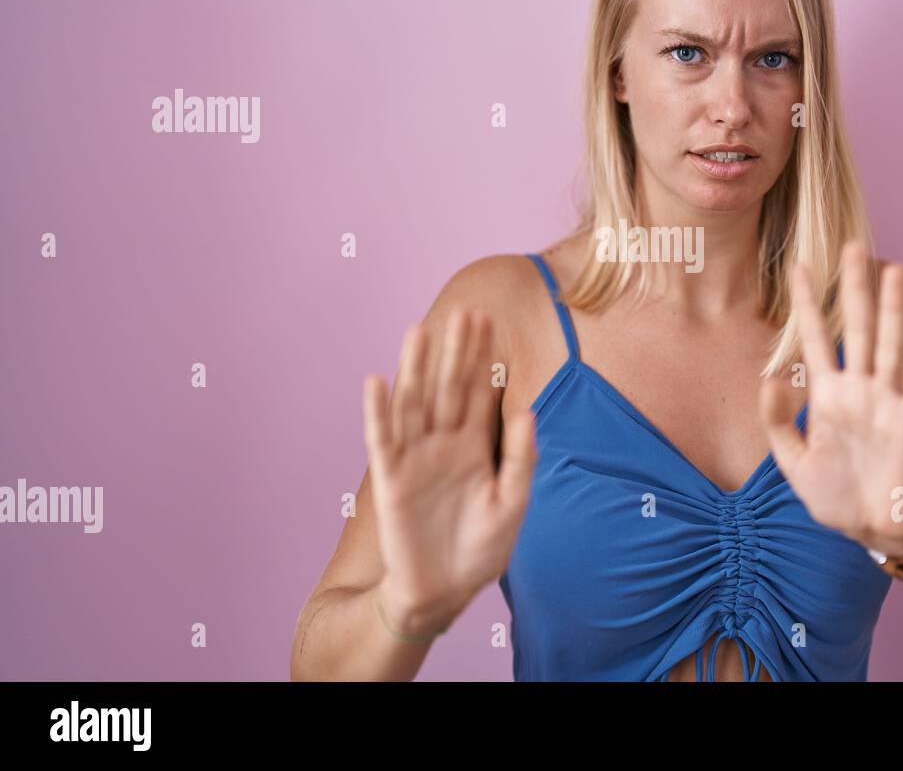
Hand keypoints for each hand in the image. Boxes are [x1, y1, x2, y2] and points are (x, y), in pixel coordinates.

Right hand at [362, 309, 536, 620]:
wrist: (445, 591)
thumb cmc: (480, 550)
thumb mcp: (511, 504)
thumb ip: (520, 458)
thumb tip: (526, 409)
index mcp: (474, 446)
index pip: (478, 392)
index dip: (481, 358)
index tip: (489, 321)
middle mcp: (442, 444)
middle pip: (447, 387)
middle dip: (455, 352)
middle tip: (465, 312)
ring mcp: (414, 459)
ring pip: (413, 404)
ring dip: (415, 368)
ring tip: (418, 331)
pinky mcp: (391, 480)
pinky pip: (382, 440)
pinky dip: (377, 411)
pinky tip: (376, 381)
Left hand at [760, 241, 902, 556]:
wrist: (871, 529)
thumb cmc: (835, 495)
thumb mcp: (792, 460)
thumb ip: (776, 421)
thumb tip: (770, 379)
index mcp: (827, 395)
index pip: (813, 337)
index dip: (806, 302)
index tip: (797, 265)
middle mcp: (858, 388)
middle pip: (856, 326)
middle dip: (853, 287)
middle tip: (853, 245)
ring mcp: (885, 401)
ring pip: (889, 344)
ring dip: (892, 308)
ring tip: (894, 270)